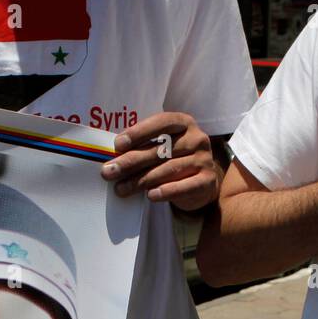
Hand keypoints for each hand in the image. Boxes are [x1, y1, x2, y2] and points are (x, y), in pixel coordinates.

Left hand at [100, 112, 221, 211]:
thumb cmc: (174, 160)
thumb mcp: (162, 147)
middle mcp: (197, 138)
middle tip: (109, 171)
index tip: (118, 144)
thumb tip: (113, 157)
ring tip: (121, 189)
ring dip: (141, 180)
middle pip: (160, 150)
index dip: (139, 132)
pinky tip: (150, 196)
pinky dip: (166, 191)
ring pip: (169, 170)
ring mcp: (204, 160)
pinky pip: (184, 186)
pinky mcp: (207, 181)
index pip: (161, 122)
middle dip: (131, 161)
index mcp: (184, 123)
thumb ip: (144, 146)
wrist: (201, 183)